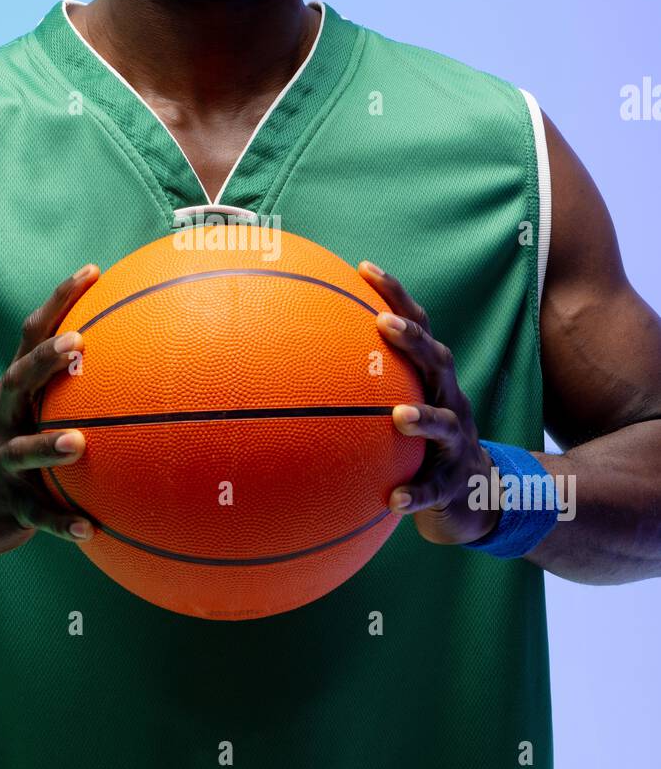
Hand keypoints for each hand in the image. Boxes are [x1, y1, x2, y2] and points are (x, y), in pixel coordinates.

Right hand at [0, 265, 99, 556]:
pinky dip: (62, 521)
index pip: (34, 335)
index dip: (60, 301)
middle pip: (19, 381)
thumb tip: (141, 344)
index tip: (93, 271)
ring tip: (76, 444)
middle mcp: (6, 418)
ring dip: (47, 446)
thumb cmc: (11, 442)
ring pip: (23, 451)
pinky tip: (90, 528)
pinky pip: (37, 514)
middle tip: (77, 343)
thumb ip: (72, 380)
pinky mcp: (9, 503)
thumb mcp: (31, 408)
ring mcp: (3, 460)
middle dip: (45, 361)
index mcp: (16, 390)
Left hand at [359, 260, 499, 545]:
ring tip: (399, 418)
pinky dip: (416, 493)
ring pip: (445, 426)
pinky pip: (435, 489)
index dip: (395, 295)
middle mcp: (449, 400)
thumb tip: (294, 357)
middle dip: (414, 340)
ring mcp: (457, 441)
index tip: (365, 267)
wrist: (474, 494)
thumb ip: (365, 380)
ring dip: (424, 419)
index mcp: (431, 379)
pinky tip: (393, 501)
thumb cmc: (422, 442)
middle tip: (384, 324)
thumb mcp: (401, 404)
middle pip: (437, 361)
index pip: (417, 326)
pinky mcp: (455, 483)